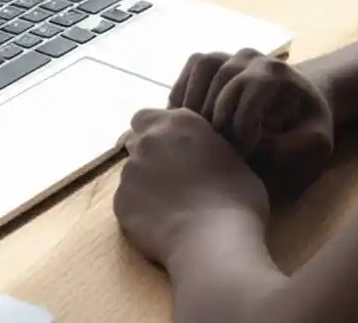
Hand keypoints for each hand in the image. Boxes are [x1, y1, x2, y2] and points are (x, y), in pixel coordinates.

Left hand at [114, 108, 270, 266]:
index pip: (148, 116)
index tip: (171, 147)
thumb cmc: (237, 200)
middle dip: (149, 154)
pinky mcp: (119, 201)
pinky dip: (139, 208)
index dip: (156, 132)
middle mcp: (148, 140)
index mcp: (179, 123)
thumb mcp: (234, 159)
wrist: (212, 241)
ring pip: (131, 172)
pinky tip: (160, 224)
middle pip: (136, 141)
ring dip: (144, 182)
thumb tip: (202, 156)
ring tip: (168, 206)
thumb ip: (208, 148)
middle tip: (171, 177)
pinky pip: (127, 199)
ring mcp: (130, 170)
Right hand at [170, 49, 335, 200]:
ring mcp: (232, 55)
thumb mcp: (314, 142)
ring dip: (195, 100)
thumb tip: (246, 147)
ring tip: (196, 134)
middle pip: (223, 80)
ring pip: (204, 65)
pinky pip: (192, 66)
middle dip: (216, 119)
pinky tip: (185, 120)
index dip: (240, 128)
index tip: (240, 155)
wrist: (303, 100)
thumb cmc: (307, 125)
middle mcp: (254, 57)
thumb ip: (286, 148)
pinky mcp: (215, 60)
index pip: (251, 94)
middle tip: (216, 150)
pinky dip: (184, 90)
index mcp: (280, 74)